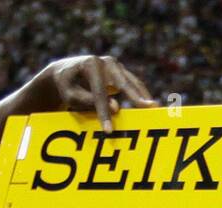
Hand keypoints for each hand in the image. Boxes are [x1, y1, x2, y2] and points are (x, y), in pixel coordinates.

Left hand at [11, 55, 157, 133]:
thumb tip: (115, 108)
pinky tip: (149, 106)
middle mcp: (107, 62)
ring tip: (155, 108)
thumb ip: (88, 101)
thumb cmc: (67, 86)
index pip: (99, 92)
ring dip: (143, 95)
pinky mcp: (121, 72)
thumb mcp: (70, 95)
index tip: (109, 131)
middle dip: (135, 96)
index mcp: (91, 65)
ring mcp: (116, 66)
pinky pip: (133, 84)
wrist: (66, 71)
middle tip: (148, 107)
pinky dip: (141, 94)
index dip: (104, 112)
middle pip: (123, 82)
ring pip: (132, 82)